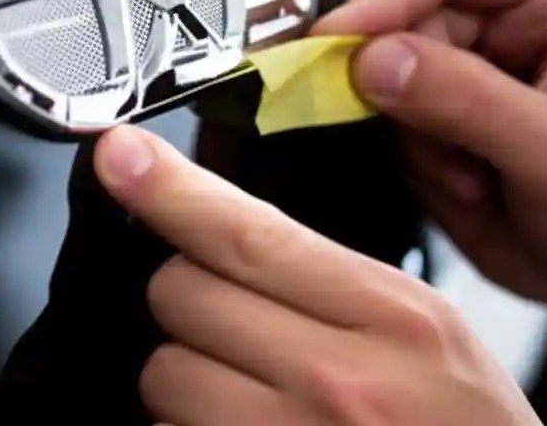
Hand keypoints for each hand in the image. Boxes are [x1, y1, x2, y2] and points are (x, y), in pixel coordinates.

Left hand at [94, 125, 539, 425]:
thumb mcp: (427, 329)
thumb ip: (329, 270)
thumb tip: (222, 212)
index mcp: (392, 318)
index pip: (247, 234)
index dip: (169, 188)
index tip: (119, 155)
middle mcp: (337, 382)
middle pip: (181, 293)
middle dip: (190, 297)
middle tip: (236, 320)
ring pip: (162, 370)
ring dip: (185, 372)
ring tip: (247, 390)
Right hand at [313, 0, 546, 330]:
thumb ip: (467, 101)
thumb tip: (374, 61)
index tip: (338, 43)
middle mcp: (503, 16)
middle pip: (401, 15)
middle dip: (405, 88)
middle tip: (436, 145)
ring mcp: (462, 62)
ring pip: (380, 71)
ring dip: (414, 135)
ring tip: (475, 176)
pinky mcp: (431, 108)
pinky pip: (380, 118)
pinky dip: (412, 161)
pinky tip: (466, 185)